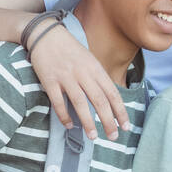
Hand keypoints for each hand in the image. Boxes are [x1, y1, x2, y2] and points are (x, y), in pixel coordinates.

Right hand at [27, 23, 129, 139]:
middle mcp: (83, 74)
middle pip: (99, 100)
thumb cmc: (71, 51)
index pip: (112, 94)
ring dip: (88, 122)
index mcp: (96, 69)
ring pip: (80, 103)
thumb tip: (110, 100)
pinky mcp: (49, 80)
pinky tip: (70, 125)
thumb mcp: (90, 61)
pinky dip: (64, 115)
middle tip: (113, 137)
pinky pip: (58, 101)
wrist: (47, 34)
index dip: (120, 111)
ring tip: (93, 137)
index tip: (125, 126)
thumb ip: (99, 79)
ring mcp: (66, 77)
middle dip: (108, 121)